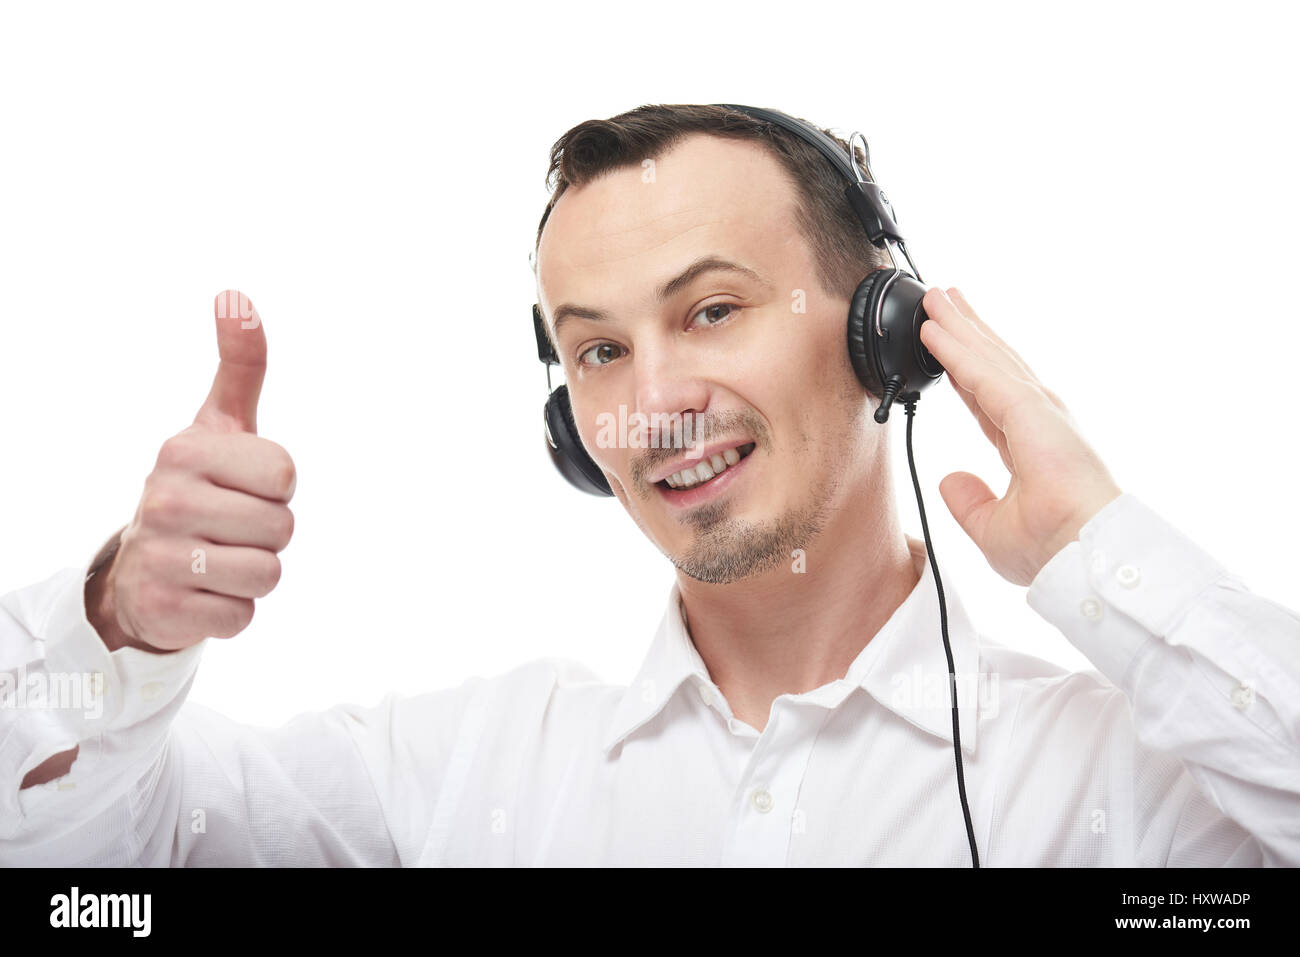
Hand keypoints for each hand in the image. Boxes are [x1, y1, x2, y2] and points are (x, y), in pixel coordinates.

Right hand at [88, 290, 295, 651]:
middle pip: (282, 529)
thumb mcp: (220, 425)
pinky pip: (243, 616)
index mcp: (184, 451)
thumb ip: (241, 365)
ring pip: (268, 574)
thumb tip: (236, 294)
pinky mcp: (166, 610)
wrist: (140, 569)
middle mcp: (165, 500)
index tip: (242, 486)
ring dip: (255, 573)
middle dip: (268, 533)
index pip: (285, 477)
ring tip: (219, 558)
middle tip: (230, 526)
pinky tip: (204, 593)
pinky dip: (234, 610)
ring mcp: (161, 557)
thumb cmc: (198, 488)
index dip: (276, 488)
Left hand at [917, 287, 1121, 585]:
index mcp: (1030, 445)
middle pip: (991, 364)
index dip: (965, 369)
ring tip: (936, 297)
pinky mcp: (1030, 410)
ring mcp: (1038, 411)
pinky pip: (980, 373)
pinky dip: (955, 348)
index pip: (987, 397)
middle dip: (966, 331)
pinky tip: (934, 329)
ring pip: (987, 358)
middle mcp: (1037, 420)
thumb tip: (949, 479)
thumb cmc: (1055, 548)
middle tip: (943, 299)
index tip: (947, 344)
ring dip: (959, 326)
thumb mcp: (993, 529)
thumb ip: (969, 502)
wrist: (1084, 555)